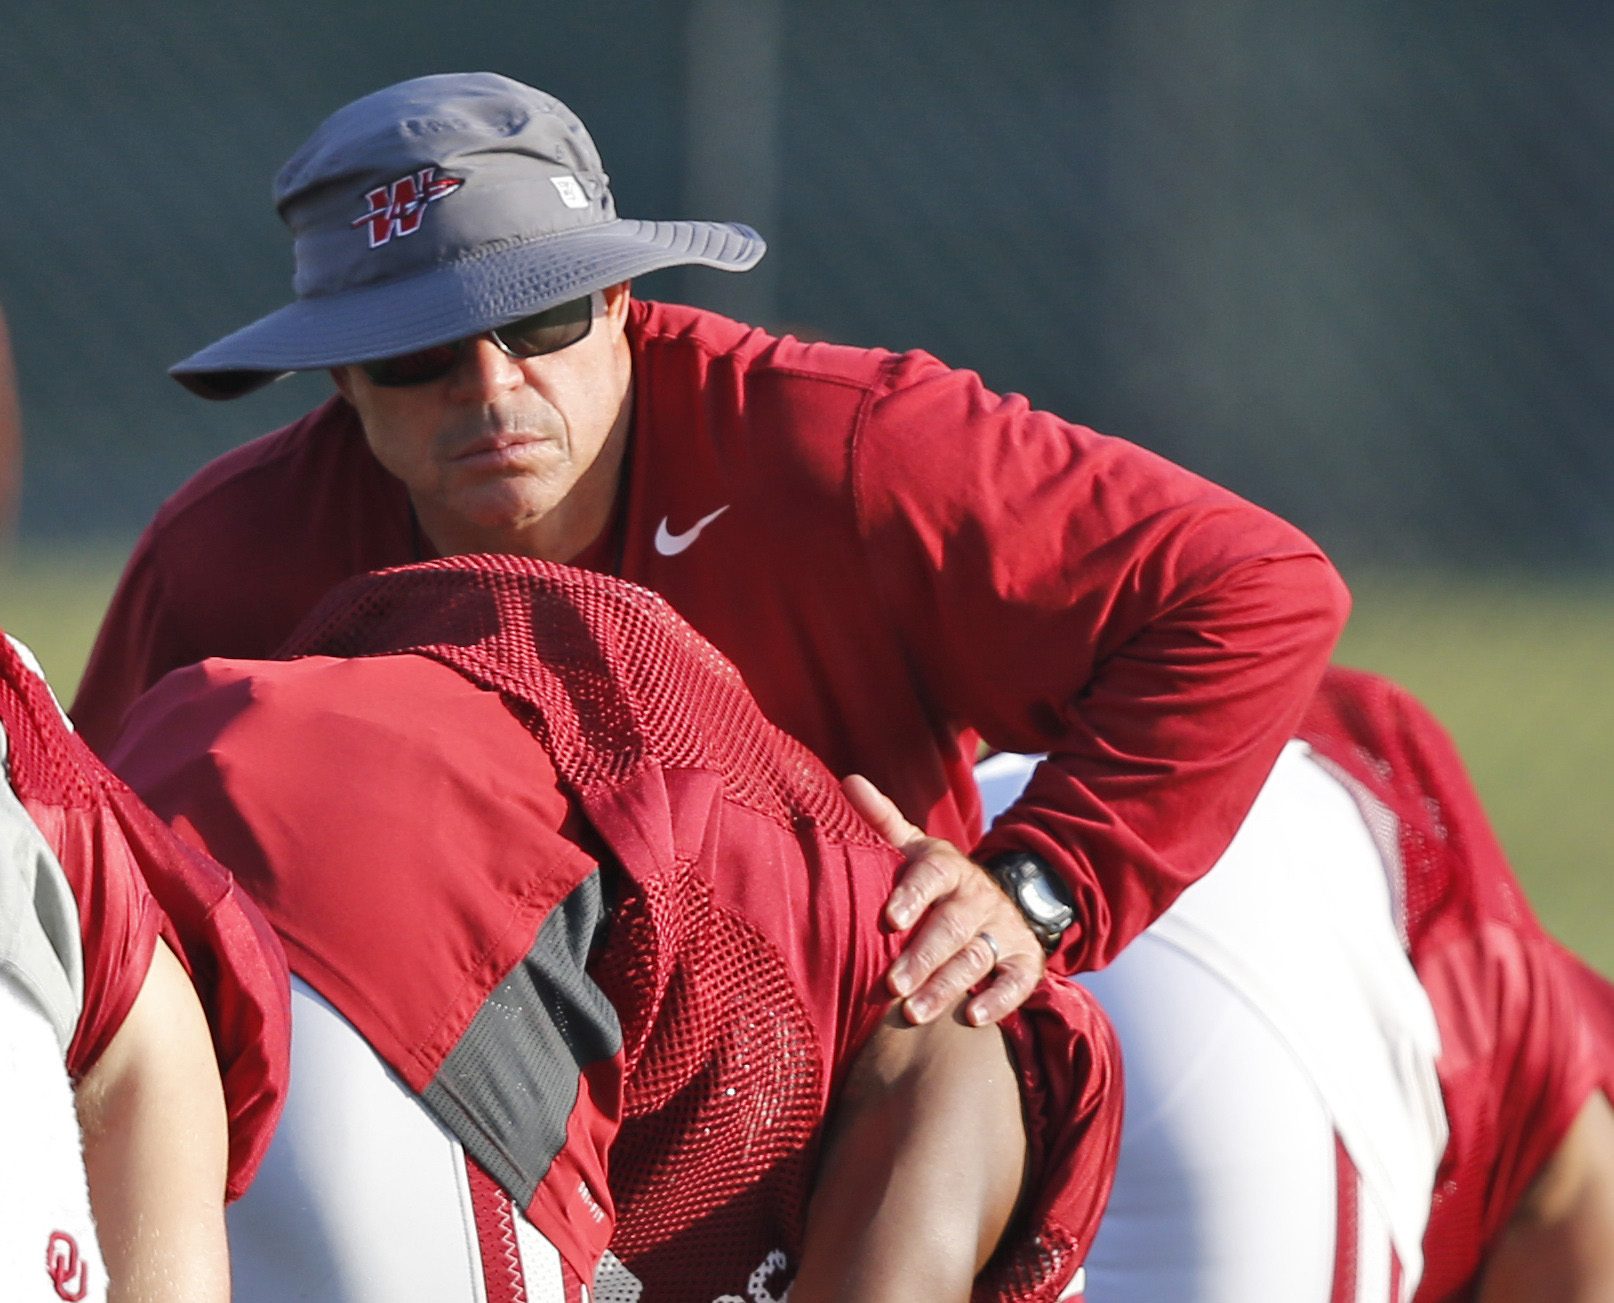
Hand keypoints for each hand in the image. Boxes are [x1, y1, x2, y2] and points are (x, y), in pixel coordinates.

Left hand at [842, 774, 1044, 1025]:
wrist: (1001, 898)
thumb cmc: (936, 879)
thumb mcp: (914, 848)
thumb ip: (881, 821)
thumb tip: (848, 781)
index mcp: (948, 867)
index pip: (933, 875)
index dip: (913, 895)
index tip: (889, 919)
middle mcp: (979, 896)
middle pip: (952, 926)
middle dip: (923, 957)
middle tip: (892, 985)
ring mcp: (1004, 928)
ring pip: (976, 957)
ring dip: (946, 986)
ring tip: (913, 1012)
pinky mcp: (1024, 959)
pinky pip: (1016, 980)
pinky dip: (998, 1000)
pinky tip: (972, 1018)